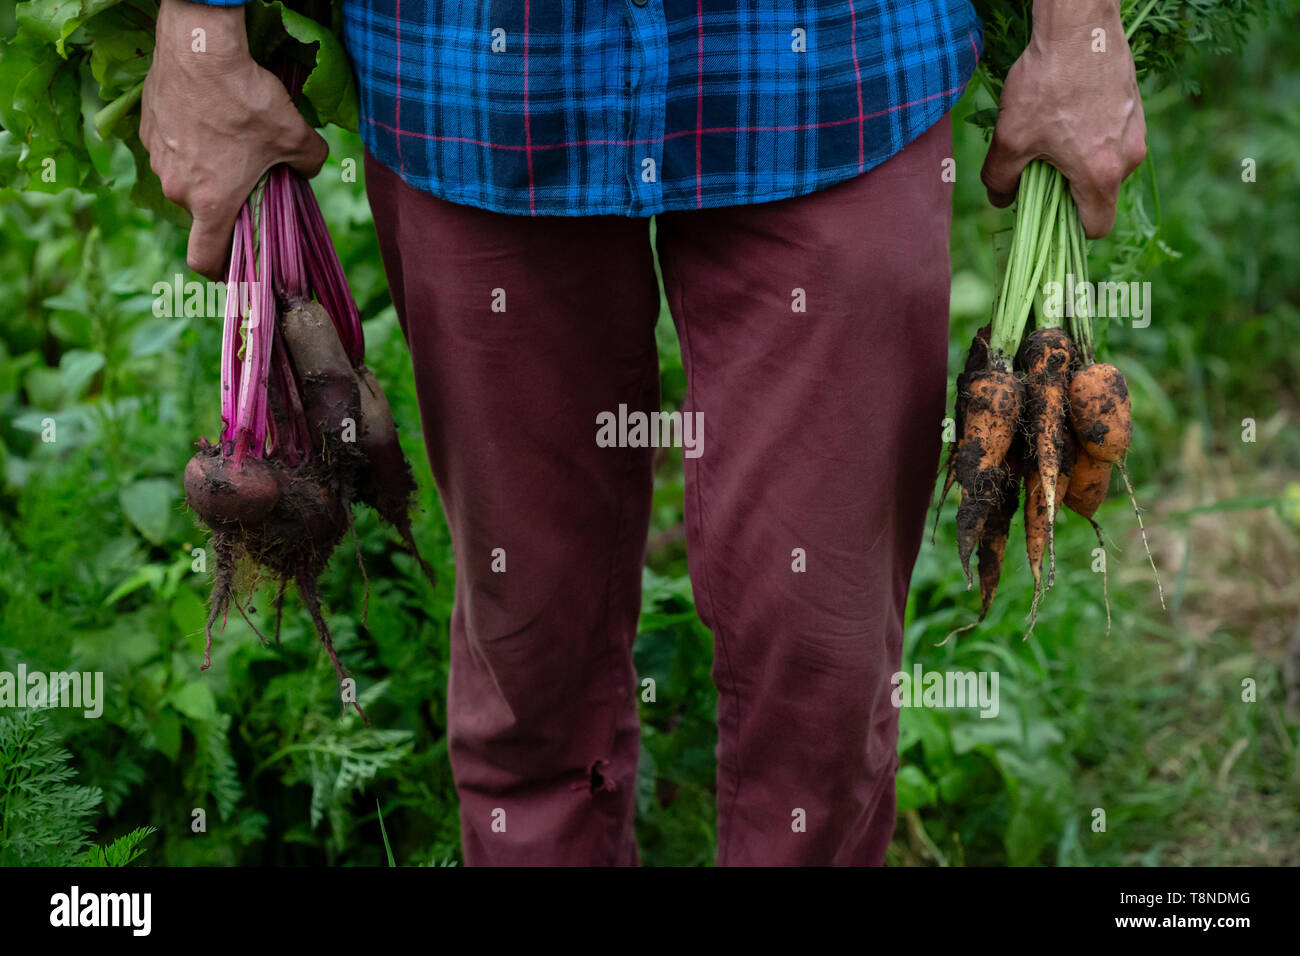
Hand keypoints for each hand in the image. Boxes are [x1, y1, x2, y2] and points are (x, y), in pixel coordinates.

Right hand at [141, 0, 328, 277]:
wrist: (200, 48)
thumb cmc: (249, 100)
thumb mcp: (296, 137)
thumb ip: (310, 164)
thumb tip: (309, 169)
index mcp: (211, 202)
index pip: (204, 258)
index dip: (221, 271)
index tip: (234, 268)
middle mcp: (178, 188)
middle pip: (203, 214)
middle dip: (226, 205)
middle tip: (250, 184)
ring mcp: (158, 159)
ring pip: (186, 180)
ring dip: (207, 173)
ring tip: (232, 143)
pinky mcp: (148, 130)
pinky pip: (173, 151)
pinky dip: (190, 146)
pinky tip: (211, 121)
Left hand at [980, 0, 1146, 237]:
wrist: (1079, 26)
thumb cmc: (1045, 85)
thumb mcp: (1010, 139)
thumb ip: (1001, 180)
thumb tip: (1001, 200)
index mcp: (1102, 175)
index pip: (1096, 227)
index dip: (1069, 230)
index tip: (1046, 215)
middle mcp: (1129, 158)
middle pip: (1098, 195)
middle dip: (1067, 191)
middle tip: (1037, 170)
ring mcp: (1137, 131)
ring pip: (1104, 165)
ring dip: (1076, 161)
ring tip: (1049, 135)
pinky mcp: (1135, 108)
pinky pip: (1111, 138)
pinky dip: (1089, 137)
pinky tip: (1064, 112)